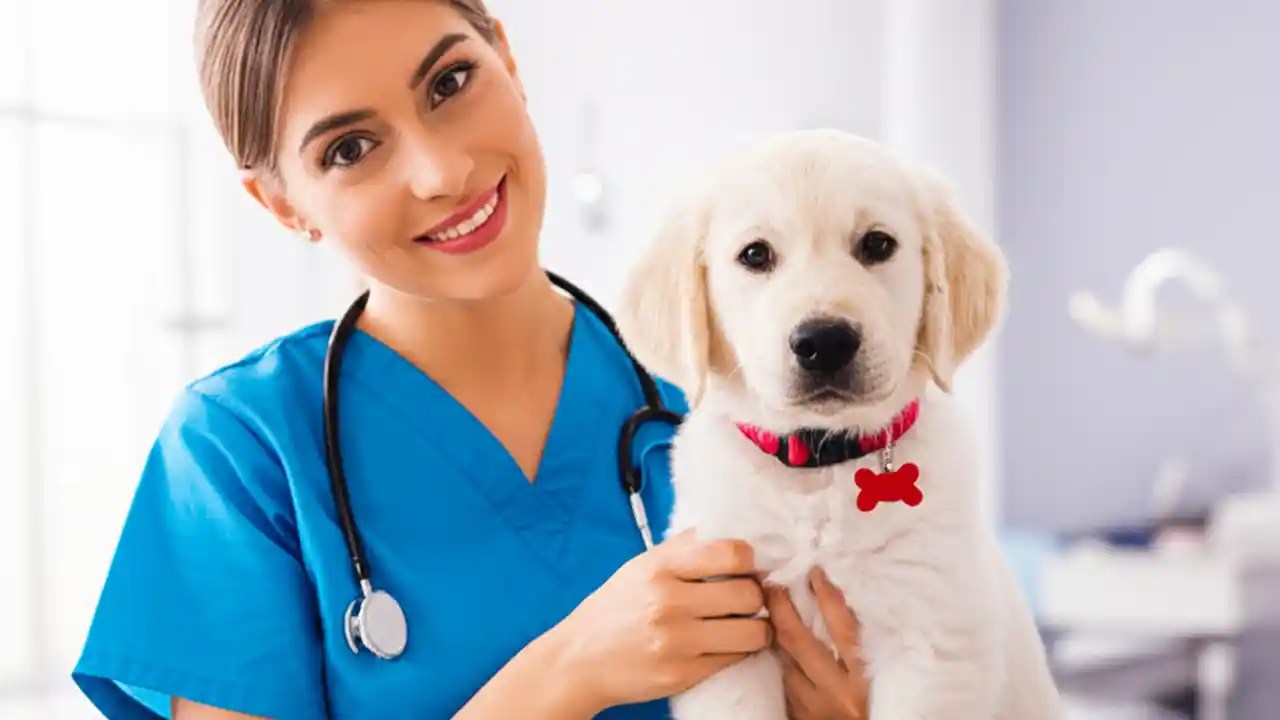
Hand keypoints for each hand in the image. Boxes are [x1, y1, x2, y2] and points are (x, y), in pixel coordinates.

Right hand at [549, 530, 769, 713]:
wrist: (578, 660)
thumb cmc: (614, 609)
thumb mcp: (640, 566)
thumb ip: (683, 547)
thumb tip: (726, 530)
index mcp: (660, 568)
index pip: (732, 553)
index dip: (750, 560)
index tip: (747, 567)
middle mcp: (669, 604)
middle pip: (748, 594)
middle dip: (756, 596)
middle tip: (749, 598)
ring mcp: (677, 643)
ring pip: (752, 632)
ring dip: (757, 628)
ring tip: (746, 624)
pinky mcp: (683, 675)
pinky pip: (735, 659)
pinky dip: (738, 651)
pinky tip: (727, 644)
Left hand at [767, 568, 868, 718]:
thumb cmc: (880, 708)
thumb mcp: (882, 679)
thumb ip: (863, 649)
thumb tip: (842, 604)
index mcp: (862, 680)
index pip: (843, 629)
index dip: (827, 597)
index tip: (815, 572)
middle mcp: (834, 692)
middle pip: (798, 640)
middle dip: (781, 607)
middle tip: (772, 582)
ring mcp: (810, 706)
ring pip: (784, 661)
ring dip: (776, 633)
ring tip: (767, 606)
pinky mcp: (796, 715)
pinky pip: (783, 681)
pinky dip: (780, 660)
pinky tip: (774, 643)